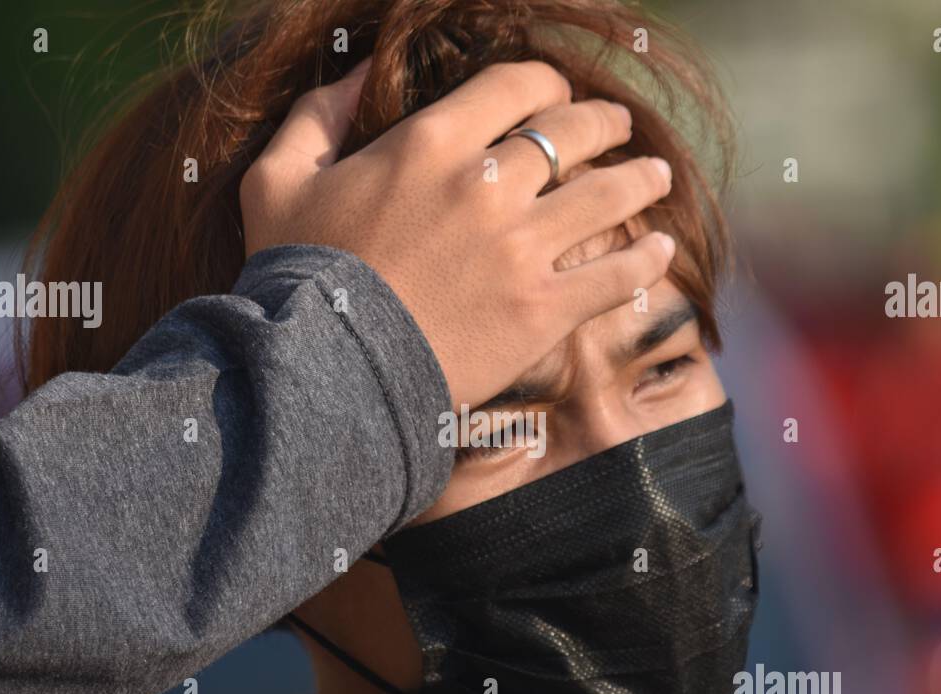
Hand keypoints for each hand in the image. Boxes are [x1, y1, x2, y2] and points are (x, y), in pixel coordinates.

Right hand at [239, 58, 675, 411]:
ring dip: (642, 179)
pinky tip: (662, 250)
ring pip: (608, 194)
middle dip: (605, 123)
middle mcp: (487, 184)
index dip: (547, 82)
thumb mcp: (277, 181)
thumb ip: (316, 117)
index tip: (557, 92)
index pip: (515, 87)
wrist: (326, 375)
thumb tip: (354, 71)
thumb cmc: (297, 279)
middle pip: (573, 132)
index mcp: (430, 143)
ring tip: (658, 177)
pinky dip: (647, 259)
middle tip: (621, 129)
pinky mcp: (543, 309)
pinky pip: (616, 274)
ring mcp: (522, 247)